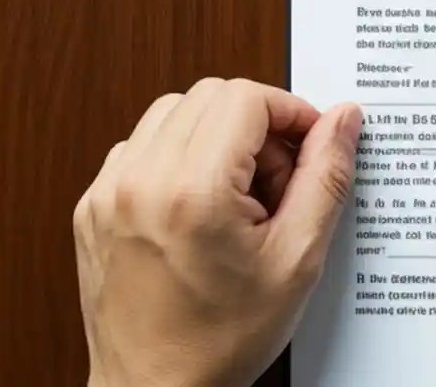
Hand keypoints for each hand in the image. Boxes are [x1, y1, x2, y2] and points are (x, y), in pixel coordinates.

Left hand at [72, 78, 362, 386]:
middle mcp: (140, 181)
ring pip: (174, 112)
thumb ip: (326, 178)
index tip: (310, 146)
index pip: (246, 98)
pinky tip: (204, 206)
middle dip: (257, 125)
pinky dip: (180, 157)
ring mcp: (108, 191)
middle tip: (278, 183)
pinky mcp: (92, 205)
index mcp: (192, 191)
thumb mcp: (298, 260)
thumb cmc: (221, 340)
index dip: (291, 112)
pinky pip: (142, 146)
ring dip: (217, 136)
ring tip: (241, 197)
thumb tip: (343, 120)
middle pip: (210, 95)